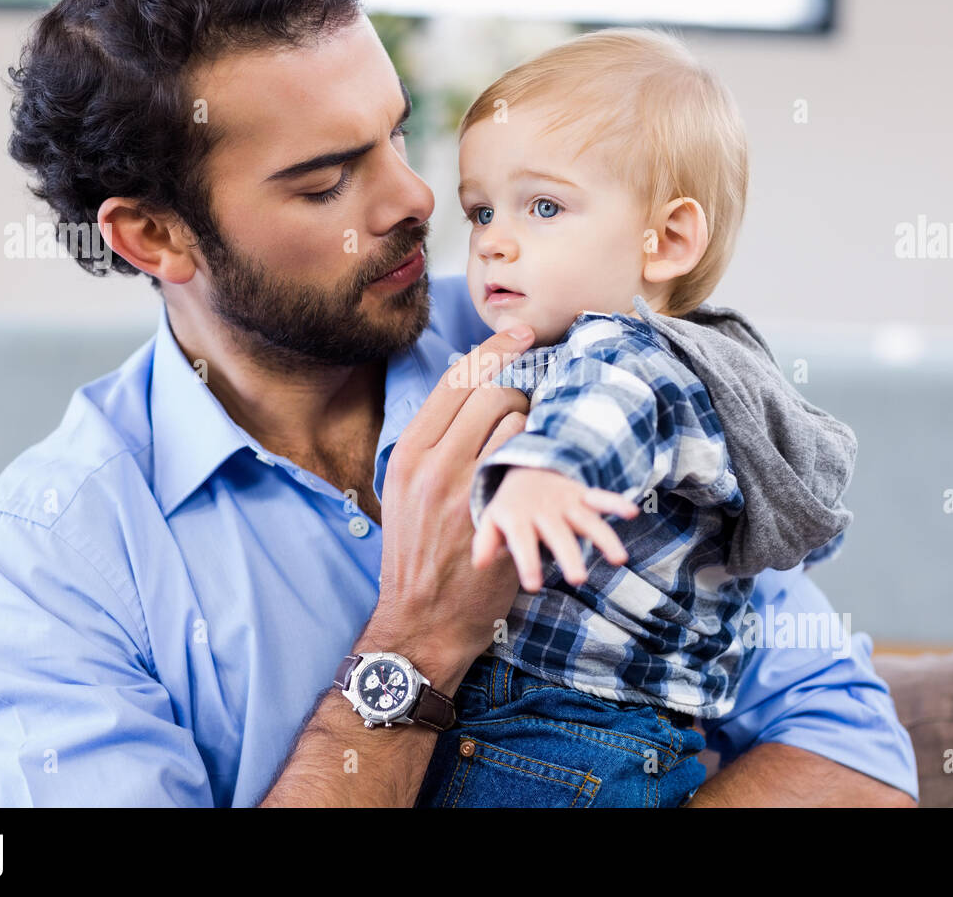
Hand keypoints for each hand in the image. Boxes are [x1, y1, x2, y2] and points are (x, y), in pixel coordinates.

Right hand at [366, 325, 535, 692]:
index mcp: (408, 451)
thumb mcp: (407, 492)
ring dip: (534, 422)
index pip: (453, 381)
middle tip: (536, 394)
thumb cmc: (417, 554)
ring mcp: (463, 487)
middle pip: (489, 392)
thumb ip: (433, 447)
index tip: (521, 334)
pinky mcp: (494, 513)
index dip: (493, 351)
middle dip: (520, 385)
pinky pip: (528, 459)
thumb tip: (464, 395)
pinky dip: (542, 453)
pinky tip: (546, 461)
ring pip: (515, 421)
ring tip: (536, 440)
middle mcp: (431, 463)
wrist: (421, 619)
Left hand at [471, 467, 639, 592]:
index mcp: (518, 518)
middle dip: (569, 556)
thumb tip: (479, 565)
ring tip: (619, 559)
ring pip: (587, 520)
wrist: (525, 466)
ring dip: (604, 537)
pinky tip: (632, 512)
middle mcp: (544, 510)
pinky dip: (616, 502)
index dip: (527, 562)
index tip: (534, 586)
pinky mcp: (583, 495)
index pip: (522, 542)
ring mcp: (566, 502)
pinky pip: (601, 497)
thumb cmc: (509, 507)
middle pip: (558, 535)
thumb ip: (486, 542)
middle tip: (578, 580)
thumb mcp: (492, 520)